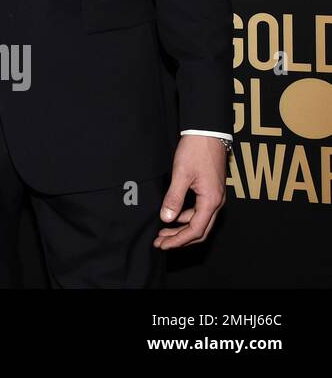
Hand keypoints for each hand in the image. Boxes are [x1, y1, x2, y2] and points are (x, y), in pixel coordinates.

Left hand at [154, 134, 227, 249]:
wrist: (208, 133)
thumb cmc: (196, 150)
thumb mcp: (181, 174)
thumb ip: (174, 198)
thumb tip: (167, 219)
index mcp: (211, 201)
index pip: (195, 230)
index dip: (178, 240)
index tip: (162, 244)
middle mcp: (216, 203)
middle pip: (200, 231)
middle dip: (179, 239)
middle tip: (160, 243)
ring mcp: (214, 197)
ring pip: (200, 222)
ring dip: (182, 229)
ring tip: (163, 232)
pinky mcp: (210, 191)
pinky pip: (199, 211)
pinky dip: (186, 217)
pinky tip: (173, 216)